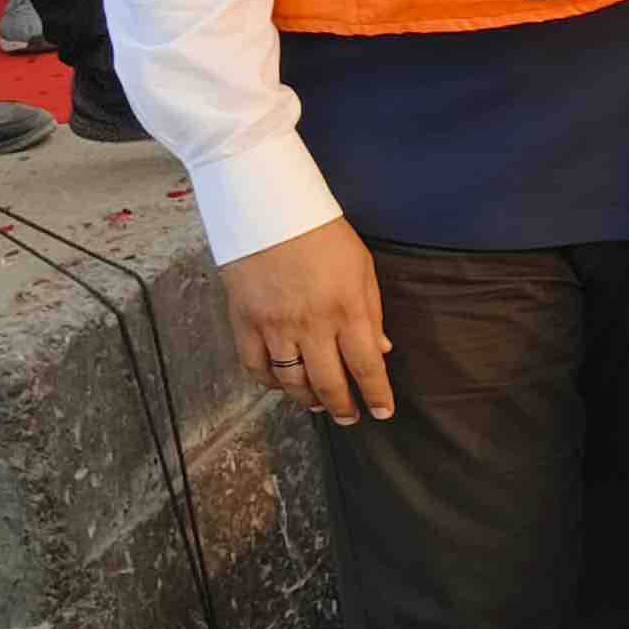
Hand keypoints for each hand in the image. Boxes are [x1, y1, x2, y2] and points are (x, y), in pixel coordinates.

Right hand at [222, 217, 392, 424]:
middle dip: (343, 406)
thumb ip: (372, 312)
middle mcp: (312, 325)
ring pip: (291, 381)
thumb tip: (381, 350)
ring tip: (319, 405)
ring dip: (307, 400)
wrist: (269, 210)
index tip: (383, 413)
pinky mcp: (245, 322)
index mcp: (348, 311)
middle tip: (350, 418)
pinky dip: (270, 383)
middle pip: (328, 382)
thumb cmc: (324, 236)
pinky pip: (256, 366)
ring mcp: (275, 326)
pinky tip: (282, 385)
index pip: (367, 366)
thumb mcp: (362, 269)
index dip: (376, 395)